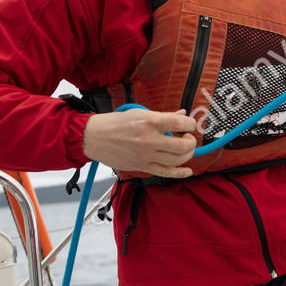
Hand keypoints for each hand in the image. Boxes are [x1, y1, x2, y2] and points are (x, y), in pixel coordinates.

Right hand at [81, 108, 197, 177]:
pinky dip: (180, 173)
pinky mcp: (143, 167)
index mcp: (149, 121)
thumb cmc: (116, 123)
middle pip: (182, 146)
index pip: (179, 123)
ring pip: (177, 160)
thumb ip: (163, 116)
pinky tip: (188, 170)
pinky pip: (167, 173)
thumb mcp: (140, 113)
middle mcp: (149, 140)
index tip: (190, 124)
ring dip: (187, 155)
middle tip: (188, 137)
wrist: (95, 137)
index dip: (190, 124)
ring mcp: (146, 156)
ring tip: (185, 148)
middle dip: (191, 142)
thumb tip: (182, 114)